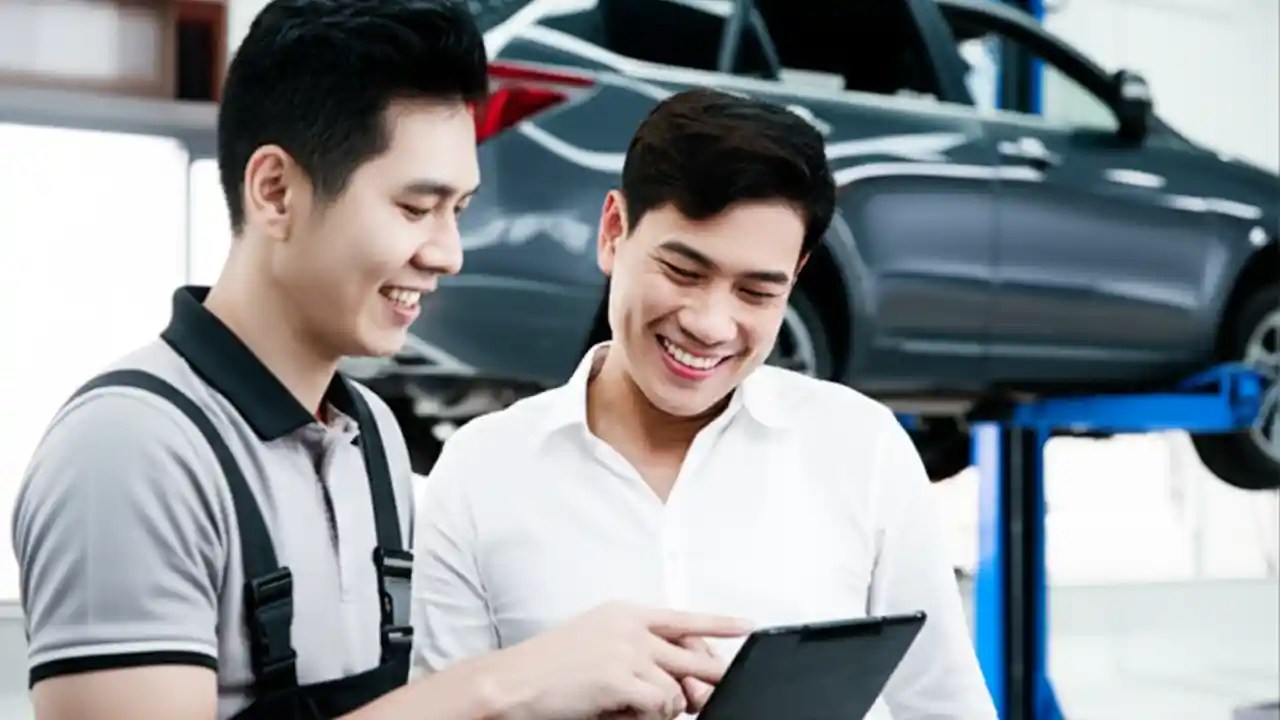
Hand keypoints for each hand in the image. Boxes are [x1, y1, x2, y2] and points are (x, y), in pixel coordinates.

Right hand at [480, 602, 750, 719]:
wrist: (511, 683)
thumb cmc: (547, 669)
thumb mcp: (595, 643)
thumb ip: (635, 650)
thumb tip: (675, 674)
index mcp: (624, 613)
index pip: (683, 616)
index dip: (718, 623)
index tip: (747, 626)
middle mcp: (630, 627)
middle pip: (692, 655)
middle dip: (703, 682)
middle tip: (701, 696)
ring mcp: (626, 650)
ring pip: (677, 689)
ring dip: (661, 710)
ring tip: (627, 710)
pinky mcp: (620, 676)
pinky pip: (660, 705)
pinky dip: (649, 718)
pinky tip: (622, 713)